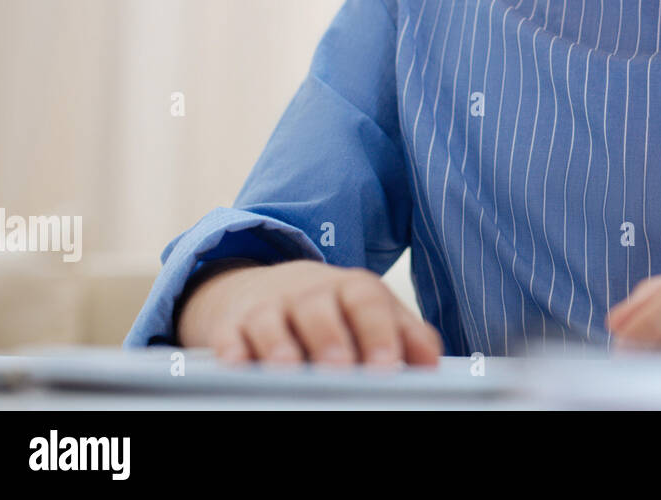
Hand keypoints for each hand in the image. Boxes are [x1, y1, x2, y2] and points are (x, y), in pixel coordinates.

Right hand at [176, 258, 441, 366]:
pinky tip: (238, 366)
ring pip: (273, 323)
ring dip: (281, 348)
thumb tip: (431, 364)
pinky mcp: (231, 327)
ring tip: (291, 372)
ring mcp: (267, 308)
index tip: (387, 366)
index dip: (379, 332)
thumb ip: (406, 335)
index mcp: (351, 288)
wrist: (264, 289)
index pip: (367, 303)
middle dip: (331, 340)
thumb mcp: (372, 313)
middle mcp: (309, 293)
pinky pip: (229, 338)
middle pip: (319, 310)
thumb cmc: (332, 311)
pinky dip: (232, 352)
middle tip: (341, 371)